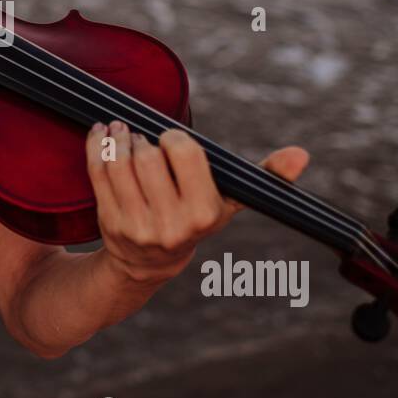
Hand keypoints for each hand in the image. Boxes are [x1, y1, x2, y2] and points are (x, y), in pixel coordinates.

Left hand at [85, 120, 309, 285]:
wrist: (147, 265)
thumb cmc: (193, 218)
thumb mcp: (229, 201)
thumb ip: (266, 178)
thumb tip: (302, 155)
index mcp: (204, 214)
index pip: (185, 153)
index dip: (174, 138)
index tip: (171, 140)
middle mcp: (170, 225)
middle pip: (148, 157)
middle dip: (143, 139)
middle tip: (143, 138)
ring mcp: (136, 226)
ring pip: (119, 163)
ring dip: (117, 139)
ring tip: (120, 133)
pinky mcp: (108, 223)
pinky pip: (97, 173)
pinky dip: (95, 146)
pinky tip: (101, 136)